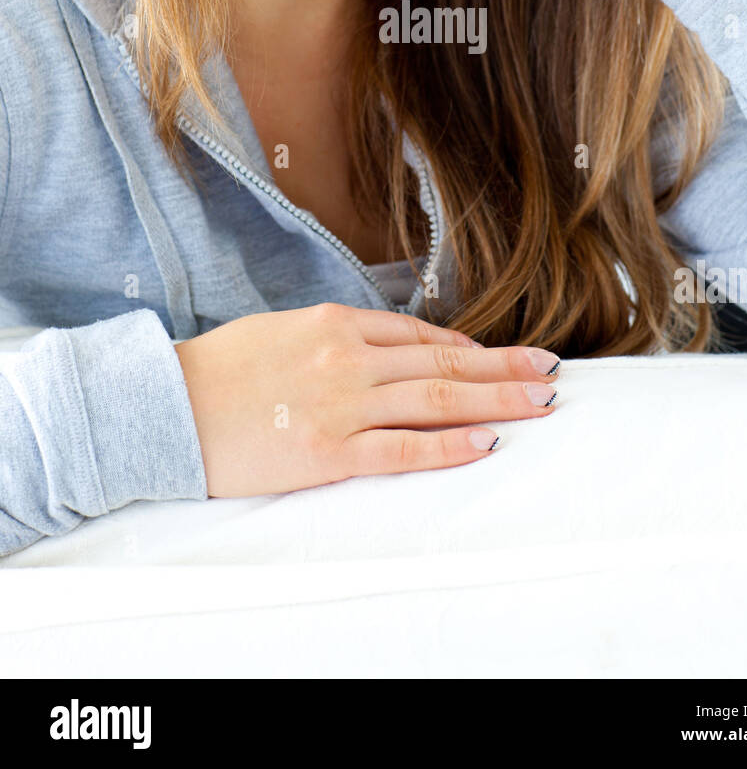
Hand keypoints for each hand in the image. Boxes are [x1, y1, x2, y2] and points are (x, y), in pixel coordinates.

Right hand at [174, 302, 559, 496]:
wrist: (166, 405)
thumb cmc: (222, 369)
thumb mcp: (286, 330)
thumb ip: (341, 337)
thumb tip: (395, 349)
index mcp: (338, 323)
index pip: (423, 336)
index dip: (473, 347)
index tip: (507, 355)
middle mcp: (349, 358)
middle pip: (445, 364)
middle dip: (505, 369)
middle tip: (552, 372)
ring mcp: (342, 404)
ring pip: (437, 401)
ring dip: (497, 401)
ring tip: (540, 403)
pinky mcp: (327, 452)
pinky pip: (401, 449)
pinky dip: (448, 447)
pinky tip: (485, 444)